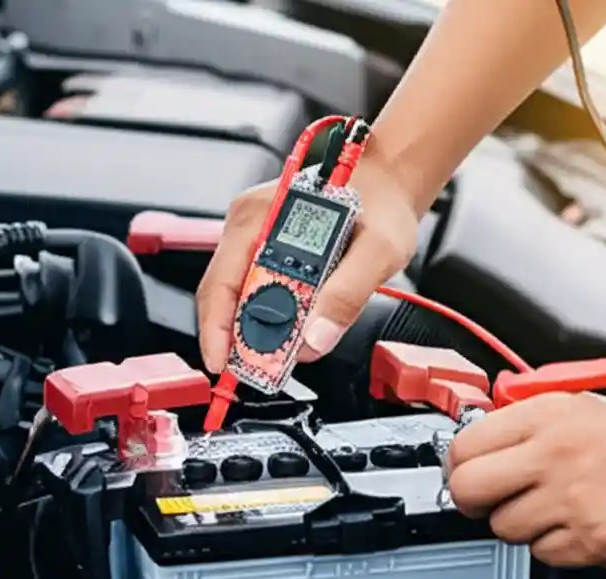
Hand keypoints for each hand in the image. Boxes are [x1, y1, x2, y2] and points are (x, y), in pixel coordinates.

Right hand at [195, 155, 420, 373]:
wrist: (389, 183)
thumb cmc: (381, 204)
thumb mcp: (379, 250)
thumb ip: (348, 294)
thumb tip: (316, 338)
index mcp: (262, 215)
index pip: (221, 282)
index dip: (216, 329)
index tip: (223, 363)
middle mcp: (249, 223)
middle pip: (225, 294)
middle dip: (238, 338)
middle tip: (258, 370)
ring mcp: (255, 235)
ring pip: (239, 295)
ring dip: (255, 330)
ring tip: (277, 356)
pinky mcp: (266, 247)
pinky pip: (256, 289)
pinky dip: (269, 316)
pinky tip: (288, 331)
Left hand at [447, 393, 605, 572]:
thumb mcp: (579, 406)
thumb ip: (523, 418)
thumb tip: (472, 441)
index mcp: (547, 415)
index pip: (463, 446)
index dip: (458, 465)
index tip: (466, 472)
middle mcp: (555, 454)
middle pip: (467, 489)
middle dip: (470, 499)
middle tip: (487, 499)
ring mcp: (573, 501)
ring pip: (502, 527)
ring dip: (519, 523)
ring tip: (553, 507)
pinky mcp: (592, 541)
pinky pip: (541, 553)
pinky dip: (554, 545)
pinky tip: (579, 524)